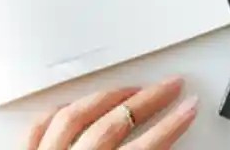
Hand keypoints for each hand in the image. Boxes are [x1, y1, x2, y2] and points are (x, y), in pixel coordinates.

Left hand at [24, 76, 197, 149]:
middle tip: (171, 86)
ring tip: (130, 89)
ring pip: (75, 117)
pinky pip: (38, 129)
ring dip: (107, 98)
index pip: (144, 147)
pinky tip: (76, 105)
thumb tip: (166, 147)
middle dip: (148, 101)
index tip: (190, 107)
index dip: (172, 124)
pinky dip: (59, 113)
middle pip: (113, 124)